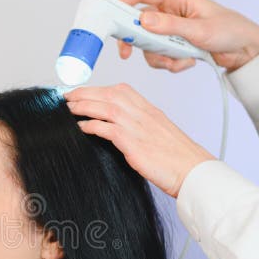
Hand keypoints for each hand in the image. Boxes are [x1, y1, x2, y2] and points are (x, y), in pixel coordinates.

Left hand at [65, 84, 214, 197]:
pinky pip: (107, 129)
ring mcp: (137, 126)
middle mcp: (142, 113)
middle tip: (66, 97)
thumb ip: (139, 124)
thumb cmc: (177, 156)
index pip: (119, 90)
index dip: (97, 88)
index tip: (81, 91)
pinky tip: (81, 127)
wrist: (192, 170)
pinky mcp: (133, 143)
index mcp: (148, 108)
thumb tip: (118, 126)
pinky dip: (91, 125)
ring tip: (68, 109)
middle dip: (84, 93)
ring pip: (105, 107)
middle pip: (108, 94)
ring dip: (83, 106)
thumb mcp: (158, 131)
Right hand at [117, 0, 258, 72]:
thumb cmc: (230, 31)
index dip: (123, 4)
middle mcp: (170, 12)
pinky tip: (187, 62)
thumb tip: (144, 22)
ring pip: (148, 45)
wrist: (245, 51)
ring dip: (159, 57)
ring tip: (179, 60)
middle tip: (127, 53)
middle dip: (137, 42)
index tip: (110, 19)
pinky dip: (171, 64)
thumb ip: (170, 26)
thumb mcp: (199, 30)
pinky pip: (160, 57)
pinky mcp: (175, 45)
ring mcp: (171, 30)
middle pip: (139, 24)